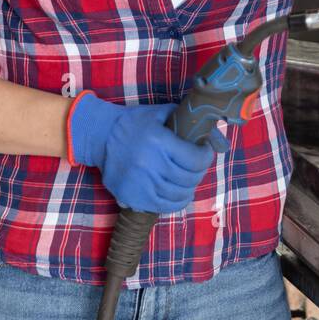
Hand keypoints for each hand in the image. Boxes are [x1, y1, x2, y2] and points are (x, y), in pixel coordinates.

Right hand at [67, 93, 230, 214]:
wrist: (102, 136)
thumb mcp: (162, 113)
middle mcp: (150, 164)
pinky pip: (164, 206)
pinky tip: (178, 192)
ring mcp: (141, 184)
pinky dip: (176, 202)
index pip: (195, 158)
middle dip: (199, 172)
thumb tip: (216, 136)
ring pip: (178, 195)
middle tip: (197, 165)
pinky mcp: (133, 198)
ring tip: (188, 179)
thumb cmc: (136, 122)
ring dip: (189, 188)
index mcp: (159, 141)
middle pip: (189, 178)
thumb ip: (189, 121)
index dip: (206, 156)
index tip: (205, 151)